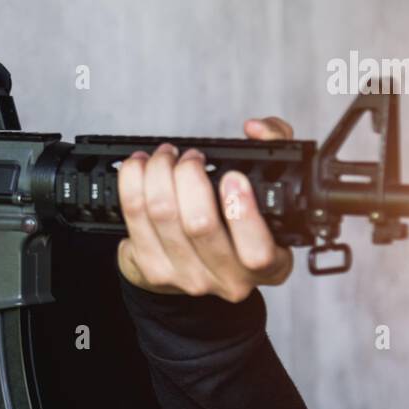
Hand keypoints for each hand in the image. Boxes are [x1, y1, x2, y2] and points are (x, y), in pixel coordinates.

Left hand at [116, 116, 295, 301]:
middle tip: (190, 157)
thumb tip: (257, 128)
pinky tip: (139, 169)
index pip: (258, 252)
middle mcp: (229, 279)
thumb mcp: (270, 189)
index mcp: (270, 265)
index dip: (242, 212)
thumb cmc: (238, 221)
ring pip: (162, 215)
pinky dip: (132, 183)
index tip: (232, 177)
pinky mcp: (151, 269)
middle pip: (198, 224)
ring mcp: (187, 278)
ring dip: (157, 172)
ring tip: (164, 157)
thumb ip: (277, 147)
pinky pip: (134, 217)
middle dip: (189, 175)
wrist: (200, 266)